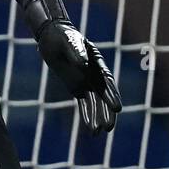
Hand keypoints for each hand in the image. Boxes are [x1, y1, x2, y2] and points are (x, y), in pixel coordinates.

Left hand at [24, 0, 121, 135]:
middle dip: (107, 112)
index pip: (107, 82)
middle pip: (103, 96)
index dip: (112, 95)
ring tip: (99, 132)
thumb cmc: (63, 36)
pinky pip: (83, 103)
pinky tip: (92, 128)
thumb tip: (83, 65)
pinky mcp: (76, 87)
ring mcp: (86, 82)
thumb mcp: (69, 41)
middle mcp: (95, 74)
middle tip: (109, 127)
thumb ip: (77, 52)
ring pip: (94, 103)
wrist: (52, 37)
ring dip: (98, 117)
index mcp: (98, 63)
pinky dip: (87, 115)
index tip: (116, 108)